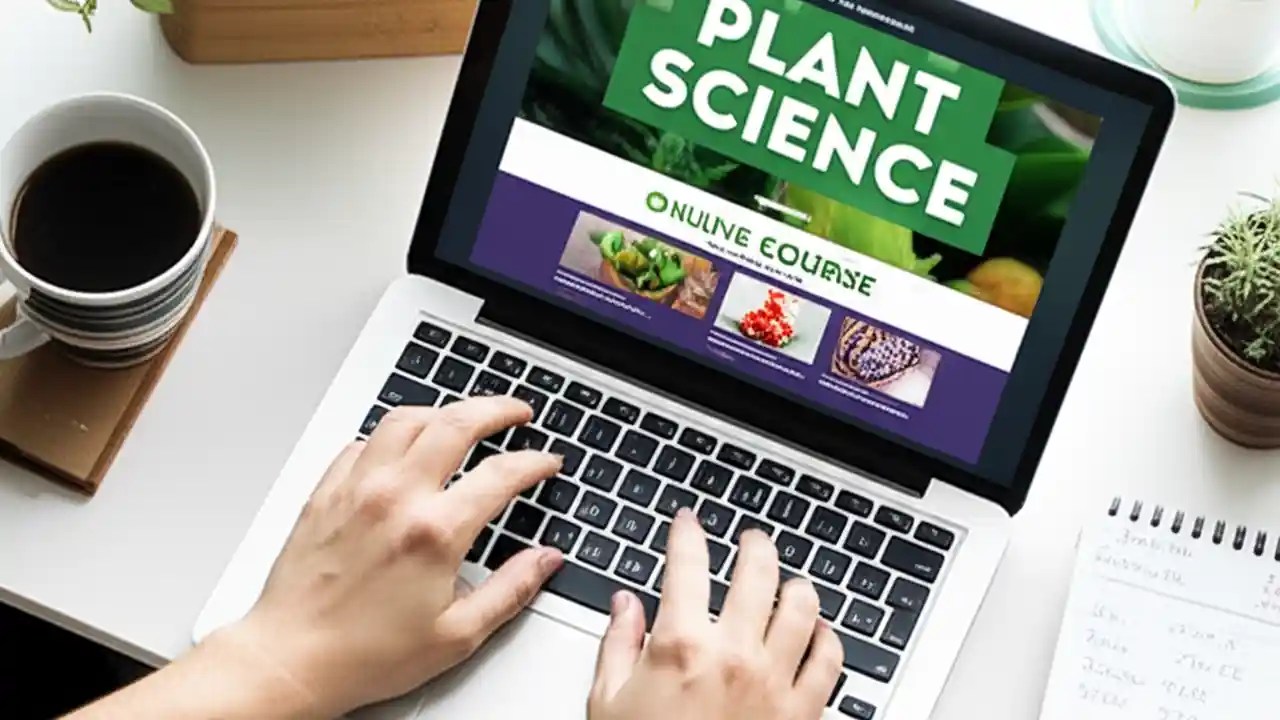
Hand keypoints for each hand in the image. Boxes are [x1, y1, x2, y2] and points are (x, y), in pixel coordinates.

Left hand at [212, 397, 564, 716]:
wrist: (291, 660)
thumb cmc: (364, 655)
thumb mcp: (456, 635)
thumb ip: (511, 590)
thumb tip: (545, 561)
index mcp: (434, 533)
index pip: (501, 474)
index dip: (535, 462)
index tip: (547, 462)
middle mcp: (395, 498)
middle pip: (456, 422)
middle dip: (498, 409)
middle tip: (517, 413)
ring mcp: (357, 488)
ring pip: (406, 419)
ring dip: (443, 411)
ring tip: (463, 417)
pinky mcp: (326, 491)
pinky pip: (363, 442)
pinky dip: (391, 436)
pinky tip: (402, 449)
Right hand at [589, 509, 842, 719]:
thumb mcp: (607, 705)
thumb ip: (617, 645)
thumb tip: (623, 604)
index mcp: (681, 646)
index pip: (687, 562)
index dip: (687, 532)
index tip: (688, 523)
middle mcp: (735, 655)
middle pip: (757, 571)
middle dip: (754, 545)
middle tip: (750, 540)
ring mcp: (775, 684)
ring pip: (803, 607)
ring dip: (795, 586)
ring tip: (788, 581)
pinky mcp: (805, 713)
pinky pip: (831, 660)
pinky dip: (827, 638)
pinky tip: (817, 634)